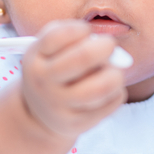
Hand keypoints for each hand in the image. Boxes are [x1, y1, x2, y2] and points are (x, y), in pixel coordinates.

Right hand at [20, 20, 126, 139]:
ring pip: (101, 87)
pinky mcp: (76, 123)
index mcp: (35, 58)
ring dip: (116, 74)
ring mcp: (58, 106)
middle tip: (109, 46)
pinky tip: (108, 90)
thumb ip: (73, 37)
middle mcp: (43, 82)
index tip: (86, 30)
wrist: (38, 114)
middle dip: (105, 46)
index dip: (80, 29)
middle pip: (82, 57)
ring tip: (113, 72)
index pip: (57, 36)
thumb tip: (108, 45)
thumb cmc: (53, 71)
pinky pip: (111, 103)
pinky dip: (117, 92)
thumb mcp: (50, 50)